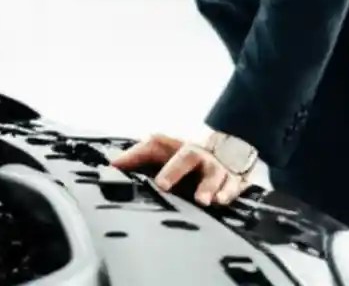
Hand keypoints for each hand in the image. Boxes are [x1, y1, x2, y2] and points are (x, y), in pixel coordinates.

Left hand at [110, 133, 250, 205]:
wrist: (229, 147)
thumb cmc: (187, 154)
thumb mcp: (161, 150)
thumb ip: (136, 157)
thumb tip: (112, 166)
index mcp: (177, 148)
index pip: (157, 147)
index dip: (145, 158)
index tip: (151, 180)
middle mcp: (198, 156)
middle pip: (187, 156)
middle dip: (176, 170)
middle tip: (163, 185)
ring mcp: (218, 167)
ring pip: (215, 172)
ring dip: (208, 185)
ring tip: (203, 200)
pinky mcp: (236, 180)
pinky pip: (234, 185)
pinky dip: (229, 192)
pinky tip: (222, 201)